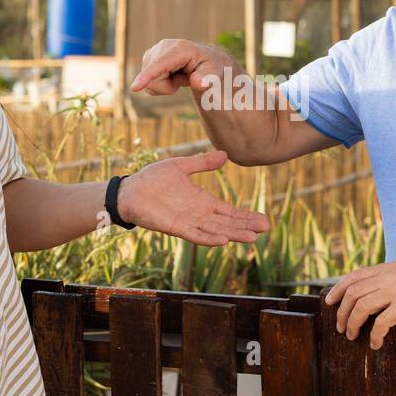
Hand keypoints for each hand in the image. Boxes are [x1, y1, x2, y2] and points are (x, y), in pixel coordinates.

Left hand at [116, 150, 270, 246]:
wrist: (131, 189)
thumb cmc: (153, 178)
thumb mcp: (181, 166)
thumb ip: (202, 163)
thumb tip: (225, 155)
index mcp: (202, 201)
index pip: (229, 211)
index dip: (245, 216)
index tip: (263, 220)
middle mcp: (199, 214)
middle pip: (227, 223)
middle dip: (246, 226)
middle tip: (265, 229)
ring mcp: (189, 222)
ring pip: (216, 231)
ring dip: (233, 234)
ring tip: (252, 238)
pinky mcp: (176, 227)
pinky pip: (196, 235)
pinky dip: (209, 238)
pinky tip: (223, 240)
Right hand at [129, 39, 226, 95]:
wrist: (206, 62)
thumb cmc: (211, 69)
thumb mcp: (215, 75)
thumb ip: (208, 79)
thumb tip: (199, 82)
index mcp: (181, 48)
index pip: (160, 65)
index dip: (147, 77)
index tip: (135, 88)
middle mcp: (164, 46)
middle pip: (153, 78)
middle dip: (167, 87)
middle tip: (183, 81)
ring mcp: (155, 51)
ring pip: (148, 81)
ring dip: (164, 86)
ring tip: (178, 77)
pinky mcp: (150, 57)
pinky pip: (147, 80)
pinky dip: (159, 83)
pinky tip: (171, 76)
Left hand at [324, 262, 395, 349]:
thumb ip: (391, 281)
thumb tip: (372, 295)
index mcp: (388, 267)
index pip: (354, 275)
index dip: (338, 289)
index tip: (329, 302)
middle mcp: (390, 275)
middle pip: (354, 292)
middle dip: (342, 312)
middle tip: (341, 327)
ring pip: (362, 306)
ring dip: (353, 323)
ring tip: (352, 336)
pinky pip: (382, 322)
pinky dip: (374, 334)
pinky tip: (376, 343)